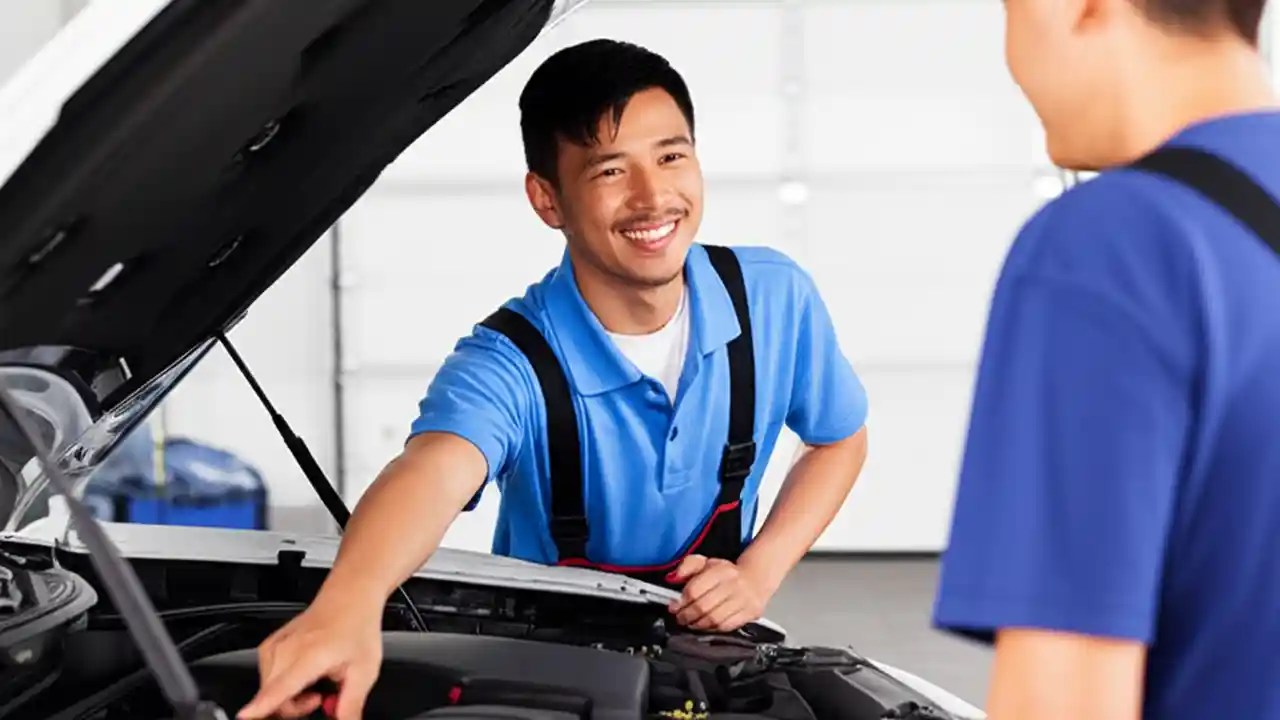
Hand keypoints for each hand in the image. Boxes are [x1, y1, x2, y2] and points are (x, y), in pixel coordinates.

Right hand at [237, 596, 382, 719]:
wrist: (350, 598)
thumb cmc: (357, 627)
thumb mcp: (364, 672)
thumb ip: (351, 705)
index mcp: (309, 656)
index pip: (279, 688)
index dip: (261, 706)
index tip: (245, 716)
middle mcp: (286, 650)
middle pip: (272, 698)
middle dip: (294, 710)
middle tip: (320, 699)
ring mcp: (274, 646)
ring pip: (268, 690)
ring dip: (288, 698)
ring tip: (315, 685)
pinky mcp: (269, 646)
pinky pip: (267, 678)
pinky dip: (281, 684)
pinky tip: (302, 676)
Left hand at [665, 554, 768, 631]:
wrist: (756, 578)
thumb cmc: (726, 573)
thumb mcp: (706, 562)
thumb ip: (688, 565)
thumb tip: (673, 577)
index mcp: (721, 570)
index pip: (695, 589)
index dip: (681, 601)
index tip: (673, 606)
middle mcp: (734, 584)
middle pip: (703, 606)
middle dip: (687, 615)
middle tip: (680, 617)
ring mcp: (744, 600)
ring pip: (714, 619)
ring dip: (697, 624)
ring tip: (690, 622)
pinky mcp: (751, 613)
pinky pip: (726, 626)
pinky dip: (712, 629)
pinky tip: (705, 626)